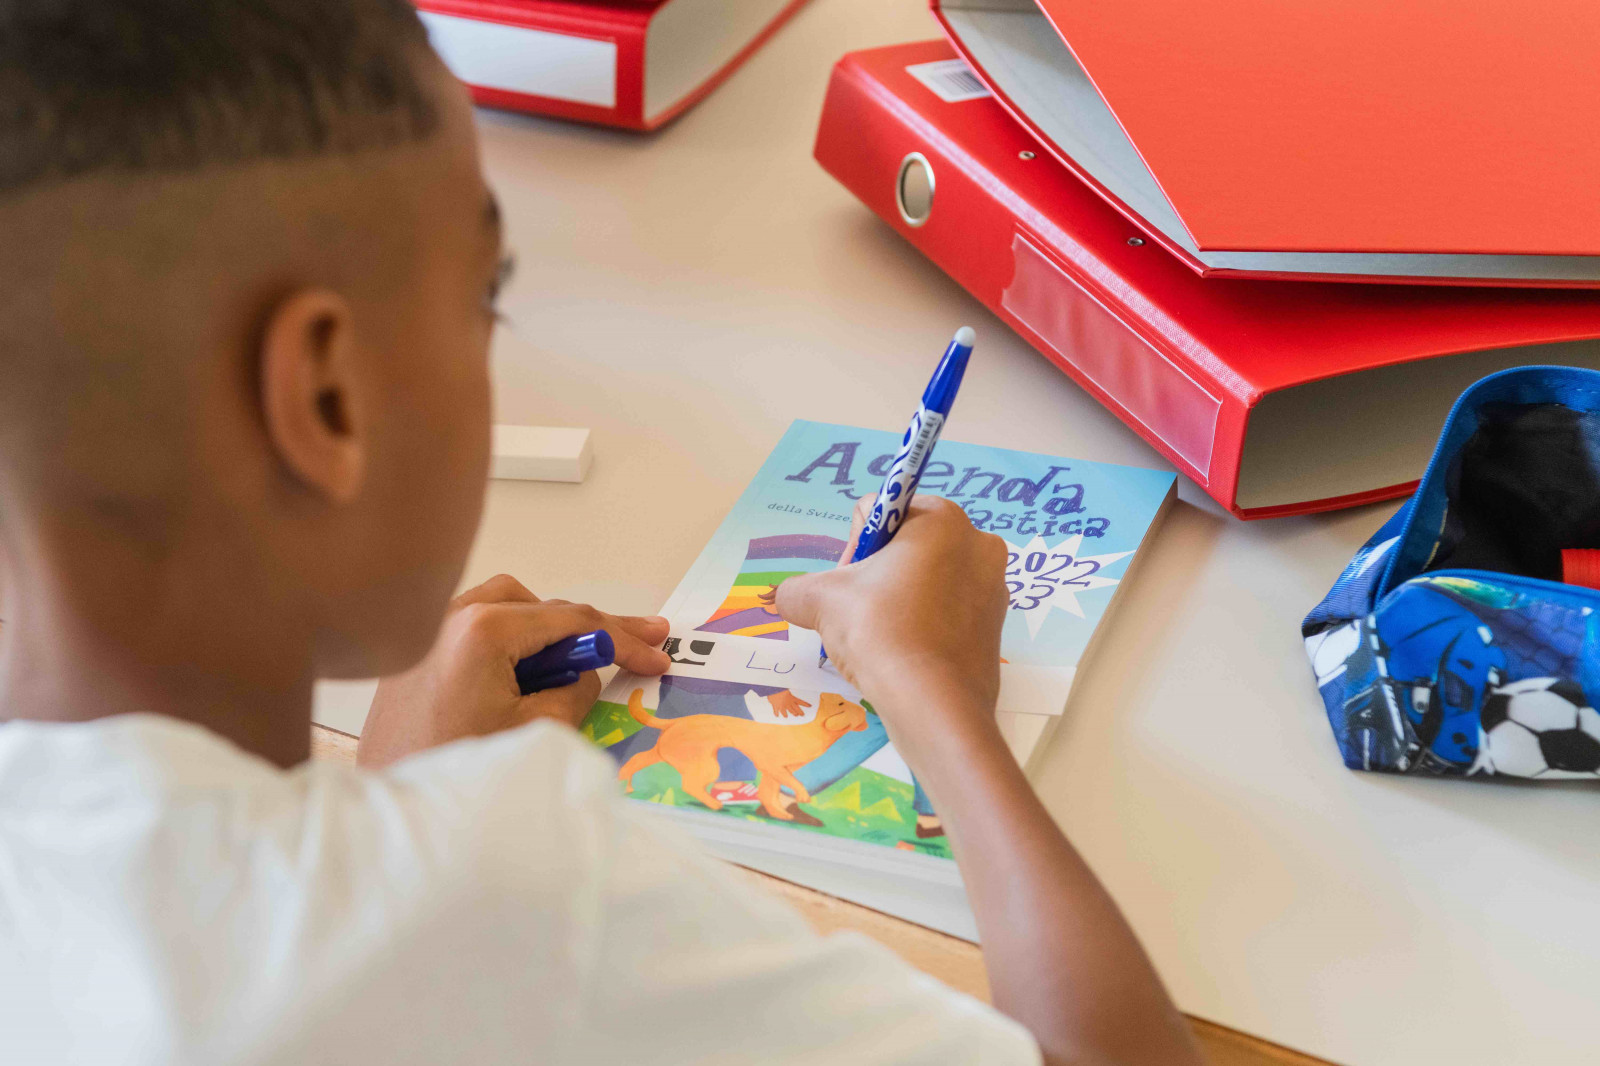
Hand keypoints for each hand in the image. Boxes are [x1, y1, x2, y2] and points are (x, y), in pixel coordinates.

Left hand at [357, 575, 670, 767]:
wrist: (388, 810)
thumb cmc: (458, 765)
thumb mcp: (538, 730)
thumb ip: (574, 688)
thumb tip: (580, 670)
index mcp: (485, 628)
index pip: (573, 621)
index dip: (623, 639)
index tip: (658, 654)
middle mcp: (453, 613)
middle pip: (543, 606)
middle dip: (594, 628)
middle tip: (645, 637)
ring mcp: (430, 628)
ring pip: (509, 605)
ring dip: (549, 627)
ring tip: (581, 656)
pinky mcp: (417, 651)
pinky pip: (477, 623)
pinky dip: (513, 635)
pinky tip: (530, 663)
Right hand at [766, 691, 811, 717]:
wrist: (774, 690)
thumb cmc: (781, 687)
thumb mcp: (787, 689)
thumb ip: (789, 692)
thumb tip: (790, 689)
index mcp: (792, 698)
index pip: (801, 702)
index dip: (806, 704)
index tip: (810, 706)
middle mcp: (788, 704)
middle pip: (795, 709)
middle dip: (799, 712)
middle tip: (802, 715)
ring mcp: (782, 706)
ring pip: (786, 713)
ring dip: (786, 715)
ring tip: (786, 716)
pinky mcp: (776, 707)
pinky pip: (776, 712)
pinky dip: (776, 714)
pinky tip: (777, 715)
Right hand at [774, 495, 1007, 760]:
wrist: (934, 706)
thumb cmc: (881, 632)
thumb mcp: (820, 601)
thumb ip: (796, 590)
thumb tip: (785, 598)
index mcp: (942, 518)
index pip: (878, 513)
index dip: (854, 549)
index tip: (851, 587)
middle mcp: (978, 542)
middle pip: (904, 547)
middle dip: (877, 577)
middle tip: (862, 616)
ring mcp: (994, 586)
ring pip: (926, 582)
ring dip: (898, 602)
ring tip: (883, 641)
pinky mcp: (995, 627)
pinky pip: (947, 613)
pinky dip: (923, 627)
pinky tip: (905, 655)